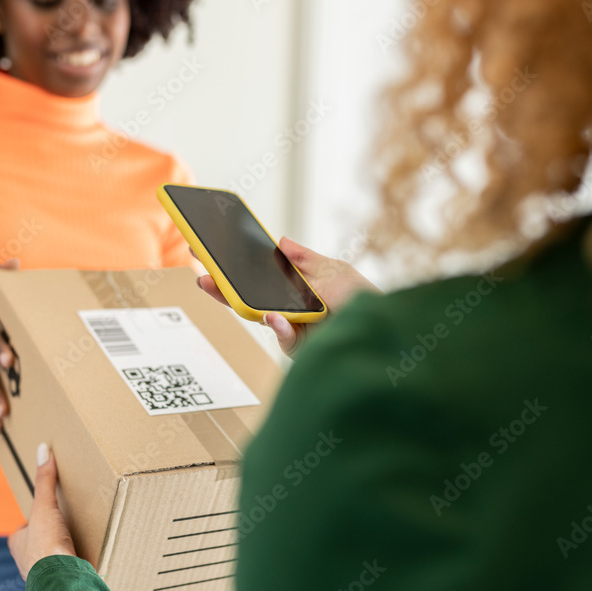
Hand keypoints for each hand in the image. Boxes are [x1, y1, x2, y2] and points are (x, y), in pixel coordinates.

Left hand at [8, 444, 76, 579]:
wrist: (60, 579)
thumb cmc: (46, 544)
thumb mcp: (44, 506)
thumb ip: (44, 480)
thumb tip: (42, 449)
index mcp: (17, 543)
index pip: (23, 527)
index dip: (36, 518)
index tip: (48, 512)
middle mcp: (25, 561)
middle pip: (37, 542)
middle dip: (49, 536)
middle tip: (64, 527)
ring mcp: (42, 575)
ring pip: (50, 558)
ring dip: (61, 552)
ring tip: (76, 542)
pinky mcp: (59, 583)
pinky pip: (65, 570)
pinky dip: (72, 565)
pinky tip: (84, 560)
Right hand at [196, 237, 376, 356]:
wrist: (388, 332)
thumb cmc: (364, 301)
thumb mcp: (336, 270)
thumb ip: (305, 258)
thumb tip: (280, 241)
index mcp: (294, 289)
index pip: (257, 278)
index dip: (234, 269)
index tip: (210, 255)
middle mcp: (288, 309)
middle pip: (249, 299)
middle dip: (223, 289)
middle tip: (203, 277)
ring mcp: (292, 330)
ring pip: (260, 319)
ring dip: (244, 305)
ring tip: (229, 293)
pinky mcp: (300, 349)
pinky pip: (283, 338)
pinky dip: (278, 328)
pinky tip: (274, 317)